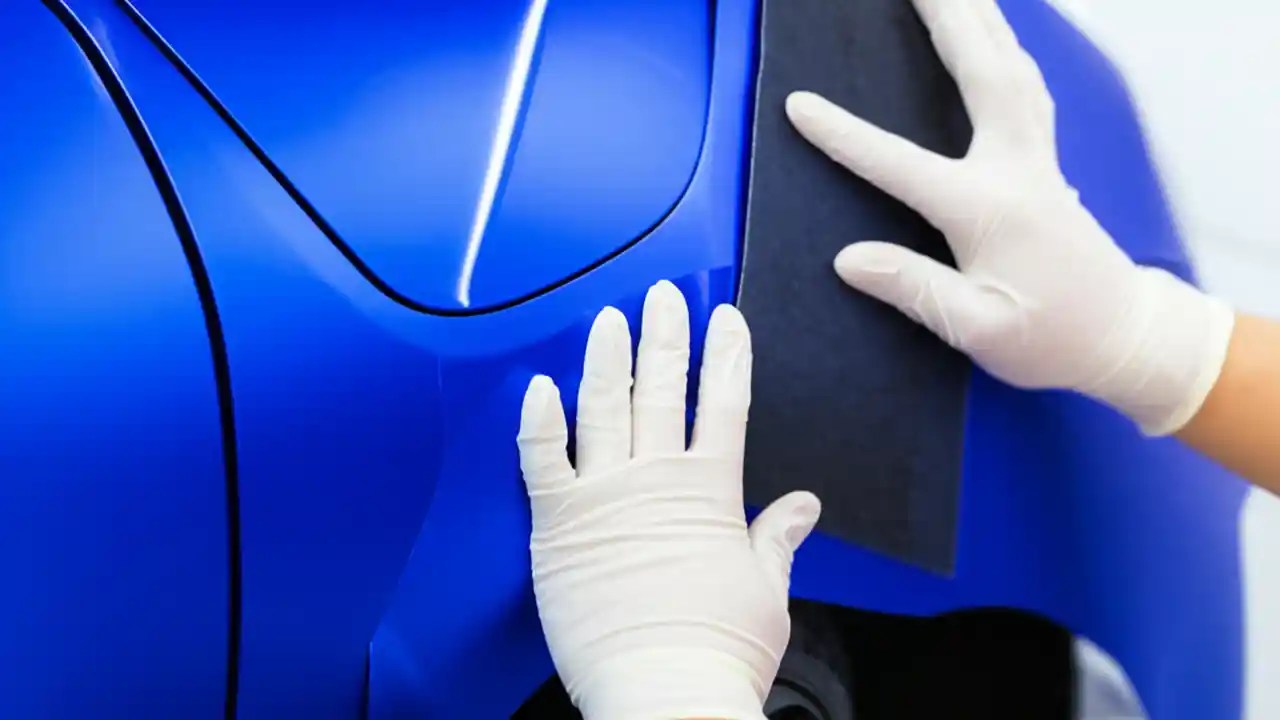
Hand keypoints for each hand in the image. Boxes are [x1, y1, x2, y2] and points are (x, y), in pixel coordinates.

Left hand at [517, 281, 820, 719]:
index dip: (726, 356)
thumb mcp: (768, 591)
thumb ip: (777, 539)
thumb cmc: (719, 649)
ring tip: (609, 318)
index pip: (722, 404)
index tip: (725, 319)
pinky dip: (538, 420)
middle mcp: (656, 481)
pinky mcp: (558, 524)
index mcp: (709, 492)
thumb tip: (803, 505)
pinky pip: (540, 459)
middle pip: (662, 391)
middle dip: (666, 337)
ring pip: (603, 409)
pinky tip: (538, 384)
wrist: (662, 692)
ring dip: (606, 359)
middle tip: (664, 295)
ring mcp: (604, 497)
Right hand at [784, 0, 1232, 434]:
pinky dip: (1006, 48)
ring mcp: (1038, 160)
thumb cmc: (1049, 339)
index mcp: (987, 210)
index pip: (901, 165)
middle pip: (981, 74)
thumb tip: (848, 259)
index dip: (845, 136)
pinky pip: (1027, 86)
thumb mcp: (976, 329)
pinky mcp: (1047, 163)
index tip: (798, 105)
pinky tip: (994, 35)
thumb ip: (913, 289)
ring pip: (1012, 68)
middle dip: (945, 20)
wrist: (1124, 336)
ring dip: (981, 20)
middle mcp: (1016, 169)